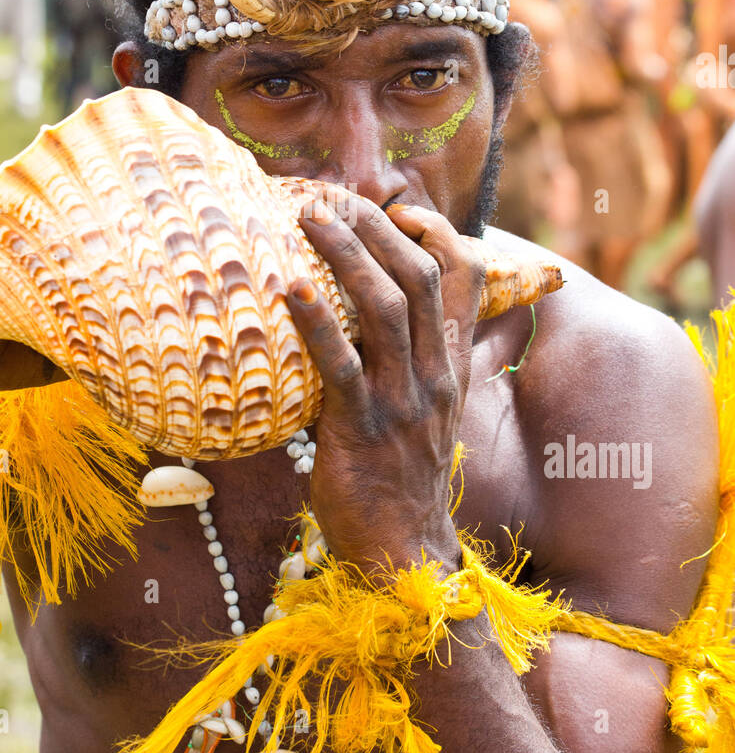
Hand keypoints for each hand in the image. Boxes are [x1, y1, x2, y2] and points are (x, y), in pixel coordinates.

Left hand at [286, 191, 483, 571]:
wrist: (404, 554)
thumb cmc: (399, 476)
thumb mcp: (422, 411)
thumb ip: (409, 361)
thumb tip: (364, 313)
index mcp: (452, 366)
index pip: (464, 280)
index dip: (437, 233)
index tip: (399, 208)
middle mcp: (435, 376)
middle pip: (420, 278)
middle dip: (377, 228)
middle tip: (331, 198)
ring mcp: (403, 402)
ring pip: (387, 309)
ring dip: (346, 256)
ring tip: (308, 219)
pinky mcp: (362, 429)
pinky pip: (342, 367)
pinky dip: (317, 324)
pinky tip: (289, 291)